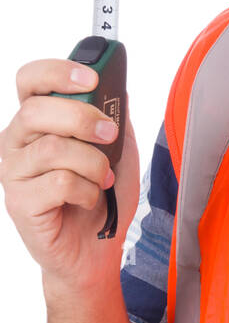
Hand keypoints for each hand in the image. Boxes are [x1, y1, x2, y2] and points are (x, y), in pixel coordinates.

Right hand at [0, 58, 140, 290]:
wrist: (96, 250)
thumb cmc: (102, 197)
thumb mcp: (118, 149)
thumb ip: (114, 117)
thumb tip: (119, 88)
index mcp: (38, 121)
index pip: (30, 81)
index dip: (56, 72)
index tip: (90, 77)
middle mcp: (18, 142)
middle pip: (36, 111)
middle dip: (81, 118)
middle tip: (108, 134)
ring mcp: (15, 172)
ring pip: (53, 148)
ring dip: (92, 163)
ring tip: (103, 179)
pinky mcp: (20, 202)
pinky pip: (59, 182)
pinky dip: (87, 190)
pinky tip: (89, 198)